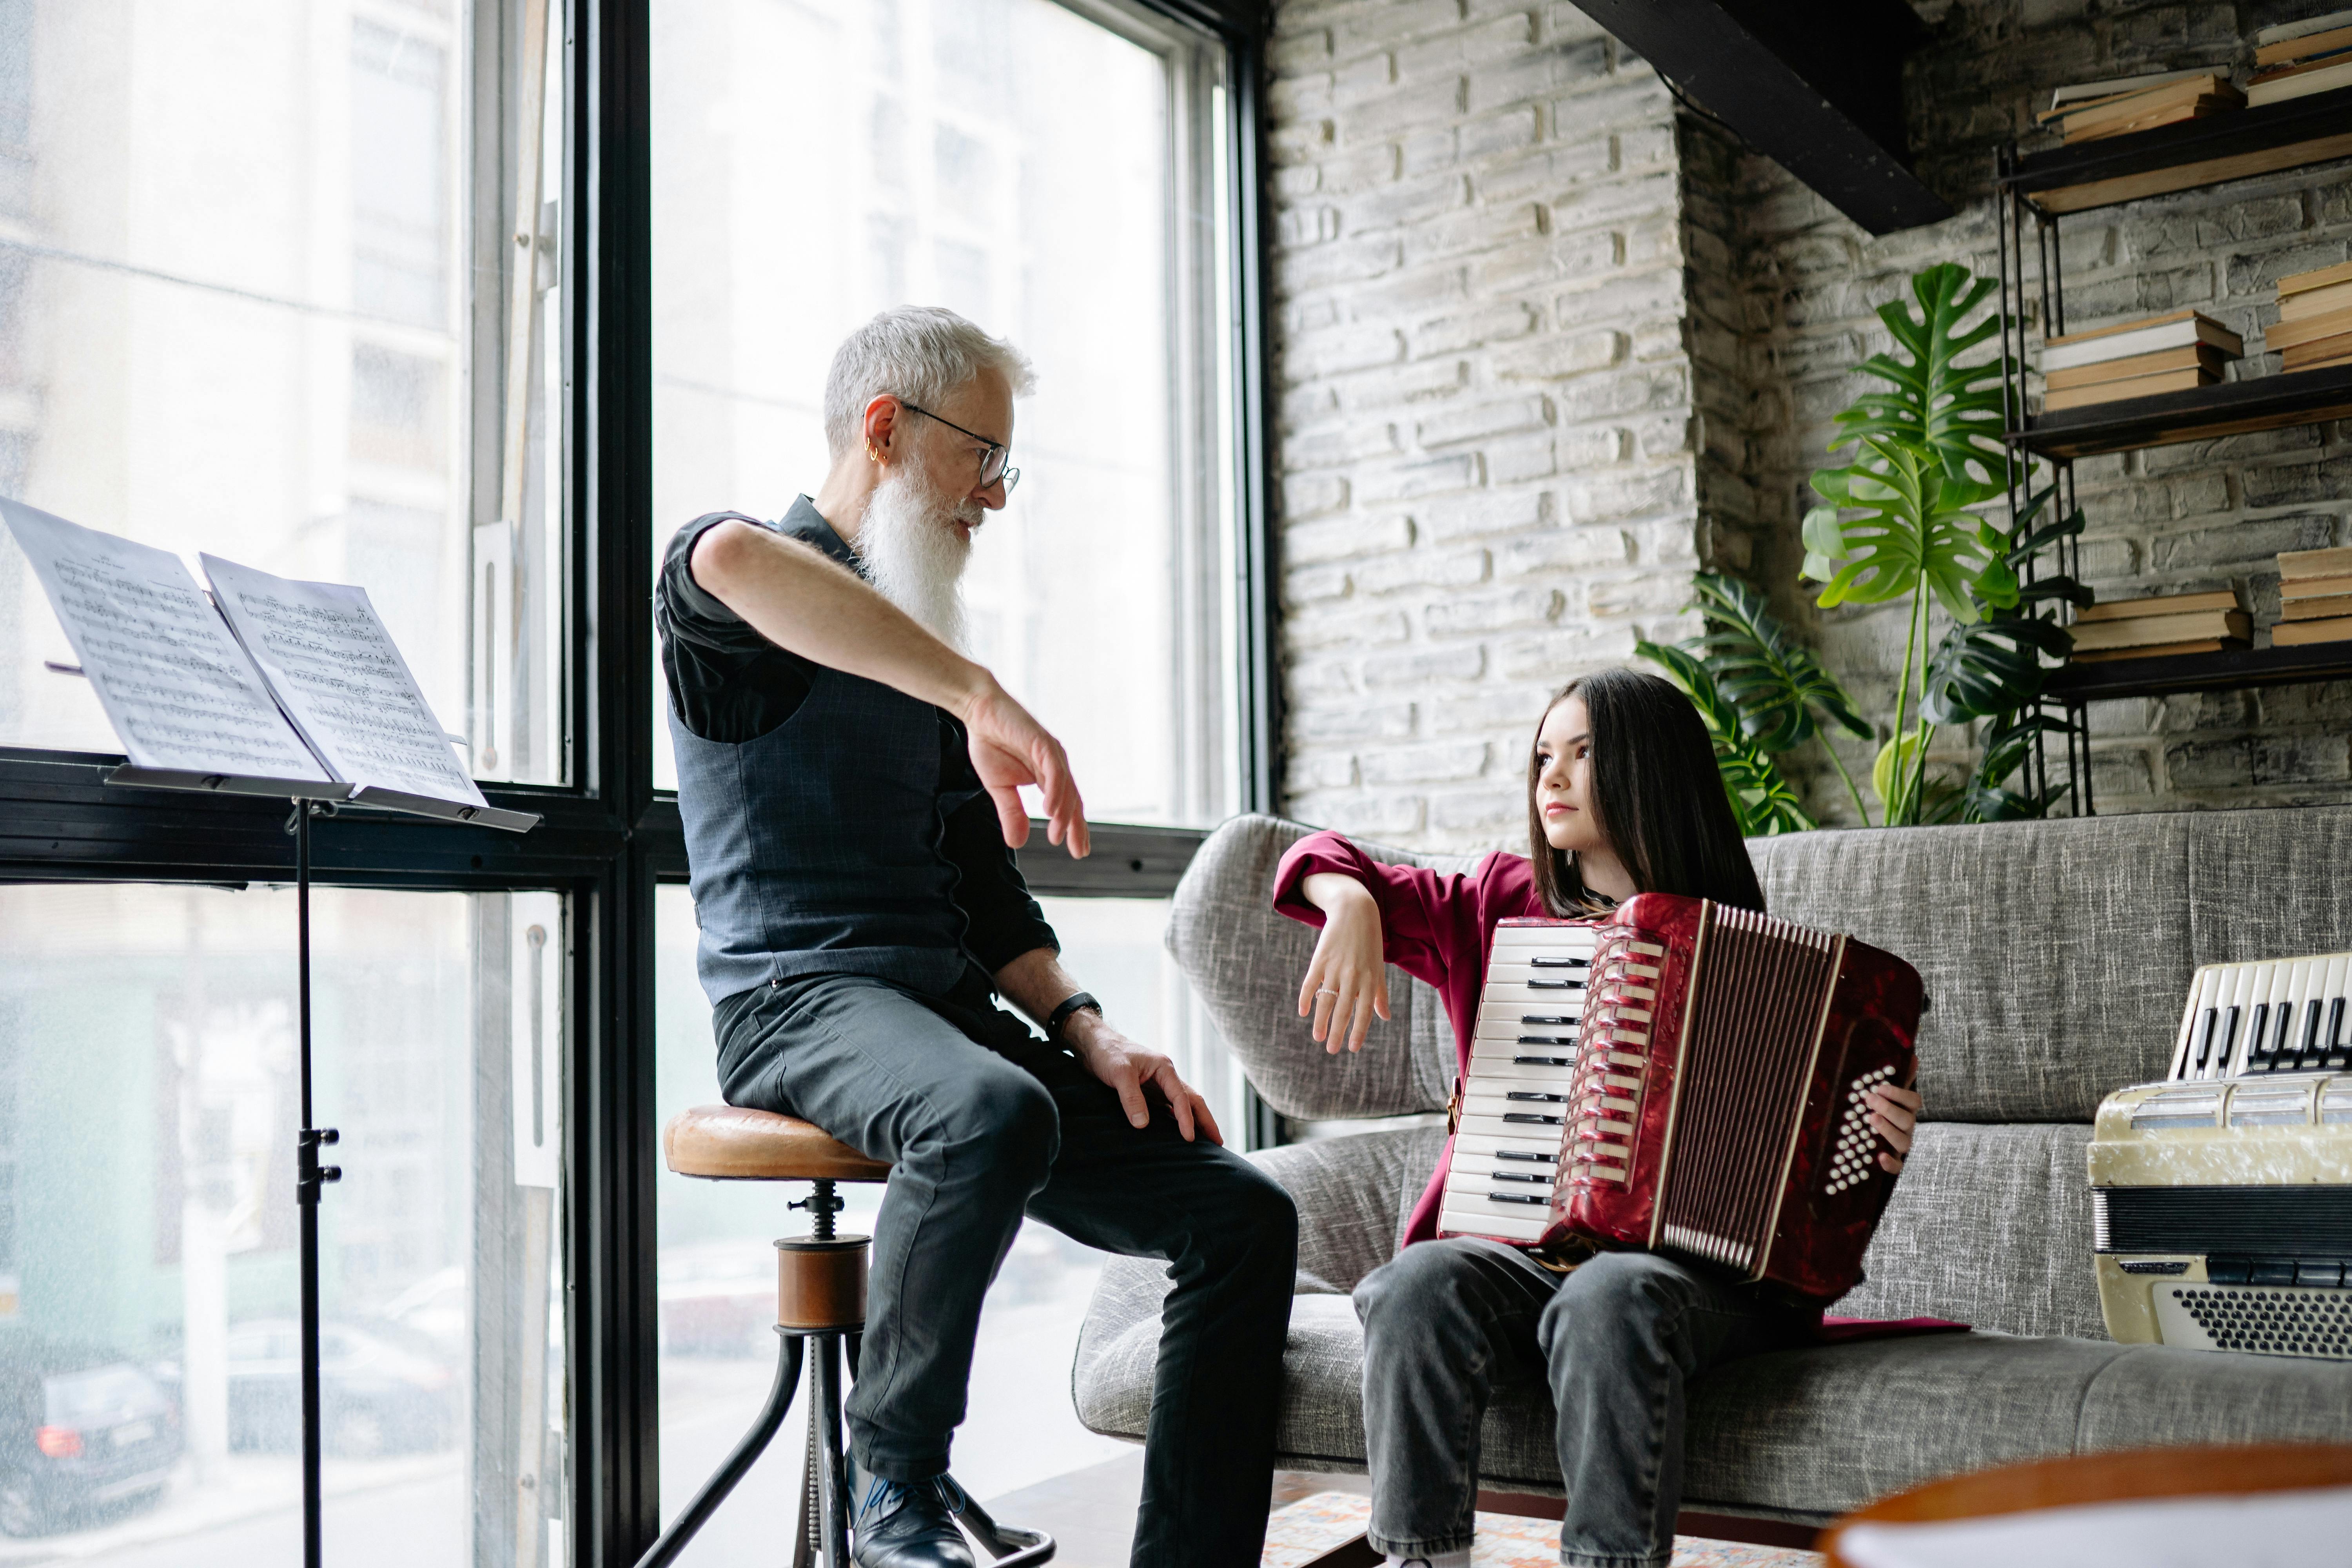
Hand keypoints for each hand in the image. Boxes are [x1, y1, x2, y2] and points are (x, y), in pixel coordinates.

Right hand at [958, 677, 1088, 857]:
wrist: (978, 712)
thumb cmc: (991, 744)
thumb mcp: (1000, 788)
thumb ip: (1012, 812)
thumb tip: (1017, 843)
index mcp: (1048, 776)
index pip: (1067, 806)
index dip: (1073, 828)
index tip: (1078, 851)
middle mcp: (1055, 765)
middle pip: (1073, 800)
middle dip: (1076, 827)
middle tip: (1079, 850)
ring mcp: (1051, 753)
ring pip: (1065, 787)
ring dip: (1063, 812)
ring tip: (1058, 834)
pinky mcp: (1042, 742)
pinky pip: (1053, 769)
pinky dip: (1054, 789)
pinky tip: (1049, 808)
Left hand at [1067, 1015, 1220, 1143]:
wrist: (1093, 1043)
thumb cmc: (1107, 1053)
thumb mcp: (1119, 1073)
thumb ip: (1131, 1098)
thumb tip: (1143, 1125)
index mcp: (1164, 1068)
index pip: (1181, 1097)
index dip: (1187, 1119)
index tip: (1189, 1138)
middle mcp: (1166, 1076)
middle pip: (1192, 1100)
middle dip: (1206, 1120)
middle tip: (1218, 1142)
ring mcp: (1158, 1084)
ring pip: (1183, 1104)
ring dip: (1195, 1121)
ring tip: (1206, 1141)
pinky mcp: (1149, 1091)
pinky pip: (1168, 1107)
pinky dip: (1178, 1119)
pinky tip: (1179, 1133)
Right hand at [1295, 876, 1389, 1053]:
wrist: (1355, 911)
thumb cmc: (1370, 942)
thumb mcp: (1378, 967)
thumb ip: (1380, 994)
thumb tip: (1385, 1017)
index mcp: (1370, 979)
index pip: (1364, 1012)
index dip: (1358, 1032)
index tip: (1351, 1048)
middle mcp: (1353, 975)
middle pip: (1343, 1010)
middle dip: (1337, 1032)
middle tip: (1331, 1050)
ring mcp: (1335, 967)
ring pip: (1325, 1000)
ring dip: (1321, 1021)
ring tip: (1318, 1037)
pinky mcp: (1320, 959)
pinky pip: (1311, 983)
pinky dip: (1305, 998)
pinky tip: (1303, 1012)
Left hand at [1867, 1083, 1921, 1174]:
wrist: (1871, 1146)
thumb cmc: (1881, 1114)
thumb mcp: (1887, 1096)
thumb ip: (1899, 1078)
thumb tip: (1912, 1056)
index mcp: (1906, 1110)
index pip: (1914, 1101)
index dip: (1899, 1093)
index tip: (1879, 1086)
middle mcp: (1907, 1128)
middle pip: (1907, 1120)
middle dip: (1889, 1108)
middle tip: (1869, 1098)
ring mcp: (1901, 1147)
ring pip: (1903, 1142)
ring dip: (1888, 1130)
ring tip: (1870, 1119)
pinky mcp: (1893, 1164)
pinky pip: (1897, 1167)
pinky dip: (1890, 1163)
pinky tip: (1879, 1156)